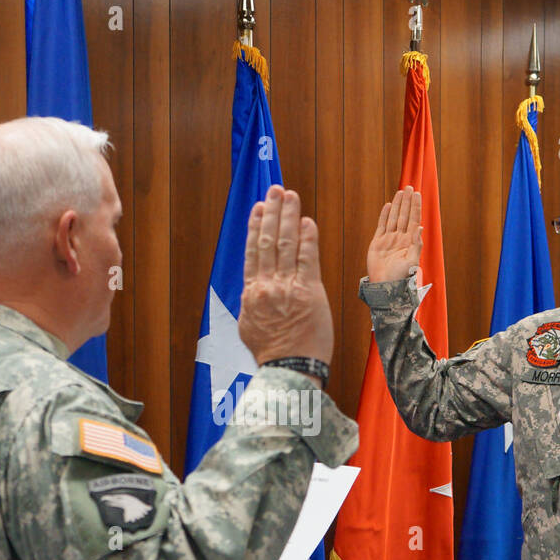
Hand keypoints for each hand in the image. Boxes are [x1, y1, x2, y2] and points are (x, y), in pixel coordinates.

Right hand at [239, 185, 333, 366]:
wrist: (290, 368)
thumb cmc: (273, 353)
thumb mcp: (250, 327)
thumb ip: (251, 304)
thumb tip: (251, 291)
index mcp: (251, 293)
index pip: (253, 252)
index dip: (256, 227)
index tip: (259, 209)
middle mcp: (266, 285)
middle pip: (268, 241)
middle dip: (272, 212)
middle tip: (275, 191)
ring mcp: (287, 287)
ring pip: (286, 244)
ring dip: (289, 216)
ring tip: (290, 196)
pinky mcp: (309, 292)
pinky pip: (308, 259)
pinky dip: (307, 239)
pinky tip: (307, 222)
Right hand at [366, 185, 422, 282]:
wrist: (385, 287)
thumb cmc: (401, 277)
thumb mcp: (412, 261)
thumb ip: (416, 244)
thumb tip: (420, 227)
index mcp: (410, 242)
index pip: (414, 220)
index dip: (415, 207)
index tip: (417, 194)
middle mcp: (400, 238)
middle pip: (404, 216)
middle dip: (407, 202)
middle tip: (409, 187)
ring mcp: (389, 240)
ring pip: (394, 218)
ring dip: (397, 205)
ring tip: (400, 192)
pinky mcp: (377, 243)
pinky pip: (381, 226)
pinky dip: (385, 215)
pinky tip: (388, 206)